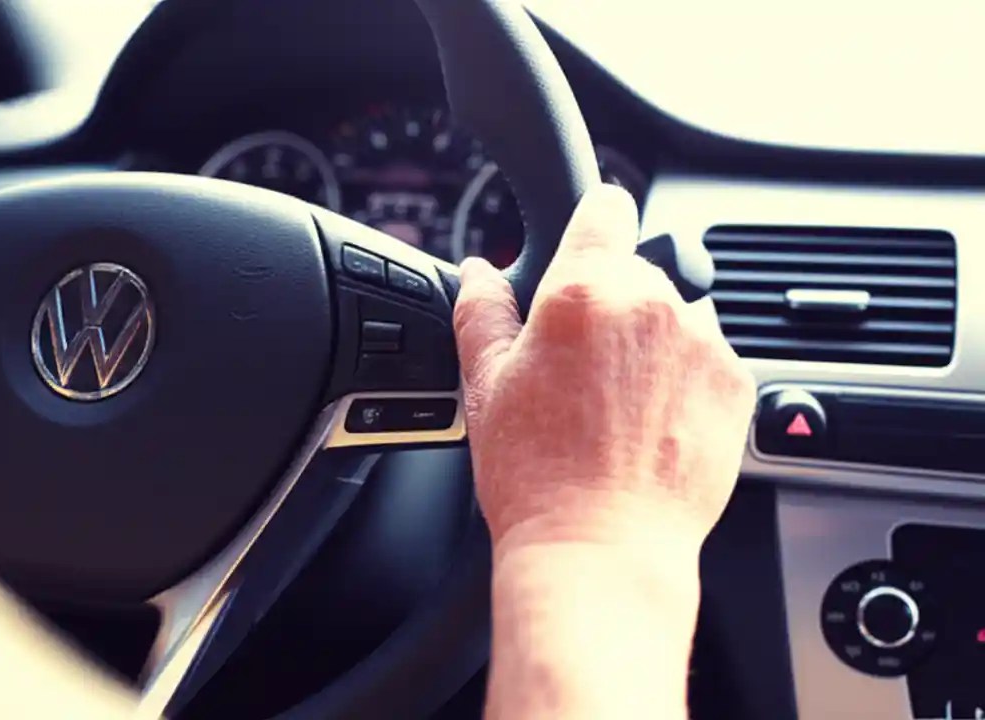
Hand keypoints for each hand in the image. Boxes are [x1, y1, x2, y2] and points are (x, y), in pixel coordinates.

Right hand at [454, 183, 754, 555]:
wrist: (600, 547)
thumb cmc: (537, 474)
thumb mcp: (484, 384)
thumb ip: (481, 310)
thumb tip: (481, 272)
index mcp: (584, 291)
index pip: (606, 206)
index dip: (591, 220)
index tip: (585, 241)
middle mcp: (653, 304)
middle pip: (636, 270)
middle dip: (609, 303)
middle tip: (577, 366)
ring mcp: (702, 344)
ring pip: (675, 314)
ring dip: (651, 340)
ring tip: (615, 404)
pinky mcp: (736, 386)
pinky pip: (707, 358)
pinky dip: (683, 379)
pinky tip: (647, 424)